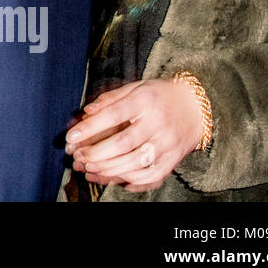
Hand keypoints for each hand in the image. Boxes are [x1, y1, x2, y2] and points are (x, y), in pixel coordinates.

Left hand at [66, 78, 204, 190]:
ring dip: (110, 169)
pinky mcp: (174, 158)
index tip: (71, 137)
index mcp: (145, 101)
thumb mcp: (135, 88)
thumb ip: (109, 99)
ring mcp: (168, 142)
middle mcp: (158, 123)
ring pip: (137, 162)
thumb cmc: (159, 95)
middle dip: (97, 153)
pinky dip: (133, 180)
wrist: (196, 106)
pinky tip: (117, 179)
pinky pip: (153, 175)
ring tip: (91, 169)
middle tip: (78, 156)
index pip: (114, 115)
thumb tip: (86, 112)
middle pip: (124, 143)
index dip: (90, 128)